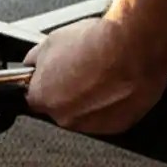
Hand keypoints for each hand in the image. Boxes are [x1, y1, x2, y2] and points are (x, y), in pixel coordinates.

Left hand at [23, 17, 166, 134]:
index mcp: (43, 97)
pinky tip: (117, 82)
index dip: (46, 81)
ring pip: (86, 113)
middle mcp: (65, 116)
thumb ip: (35, 60)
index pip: (35, 96)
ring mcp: (92, 124)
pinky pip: (110, 116)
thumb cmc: (96, 43)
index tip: (55, 73)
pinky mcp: (118, 125)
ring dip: (91, 98)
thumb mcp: (50, 41)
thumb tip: (32, 64)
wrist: (133, 47)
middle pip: (61, 106)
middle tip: (84, 68)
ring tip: (103, 73)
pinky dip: (113, 103)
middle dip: (69, 90)